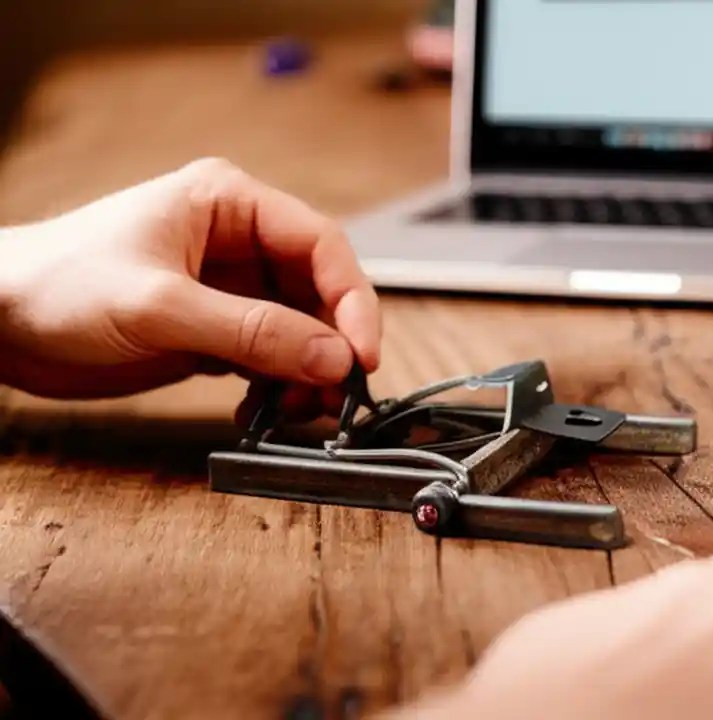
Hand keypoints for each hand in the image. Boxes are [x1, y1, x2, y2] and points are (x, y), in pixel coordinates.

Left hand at [0, 158, 379, 416]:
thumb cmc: (56, 284)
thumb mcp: (159, 307)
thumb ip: (252, 332)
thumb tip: (333, 357)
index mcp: (229, 203)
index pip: (320, 246)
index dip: (351, 300)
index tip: (361, 352)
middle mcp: (239, 242)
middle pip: (319, 291)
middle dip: (333, 344)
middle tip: (340, 392)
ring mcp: (229, 288)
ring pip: (302, 330)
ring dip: (310, 372)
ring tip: (301, 409)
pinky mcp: (216, 329)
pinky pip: (271, 358)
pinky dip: (279, 387)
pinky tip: (266, 411)